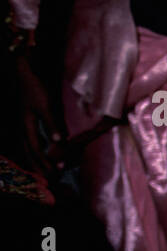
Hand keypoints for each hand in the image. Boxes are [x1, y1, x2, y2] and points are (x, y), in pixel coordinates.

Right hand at [13, 44, 64, 173]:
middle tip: (51, 178)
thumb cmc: (36, 88)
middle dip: (39, 165)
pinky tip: (44, 151)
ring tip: (45, 171)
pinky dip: (36, 149)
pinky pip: (31, 139)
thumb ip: (52, 123)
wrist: (27, 72)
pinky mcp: (29, 119)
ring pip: (29, 146)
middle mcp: (24, 127)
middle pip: (30, 151)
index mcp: (27, 126)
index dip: (47, 160)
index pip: (37, 149)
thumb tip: (59, 142)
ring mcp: (24, 123)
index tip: (58, 170)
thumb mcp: (46, 105)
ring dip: (37, 159)